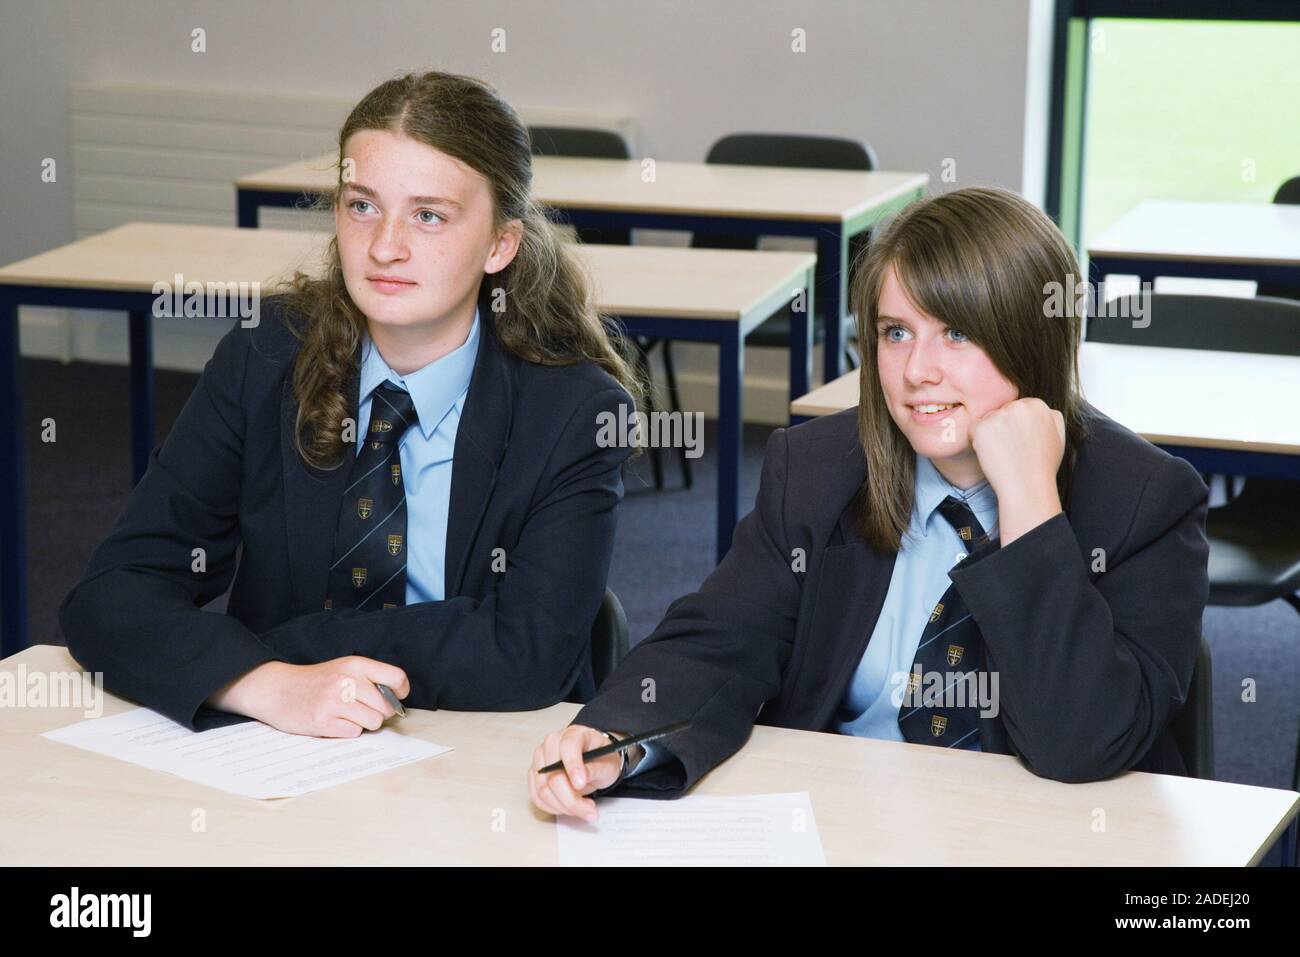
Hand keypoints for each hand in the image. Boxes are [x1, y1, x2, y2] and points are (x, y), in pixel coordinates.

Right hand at [209, 656, 409, 736]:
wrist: (277, 689)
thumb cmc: (316, 681)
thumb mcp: (344, 668)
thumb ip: (370, 680)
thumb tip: (397, 702)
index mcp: (355, 664)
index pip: (396, 677)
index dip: (400, 691)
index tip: (395, 697)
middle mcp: (347, 680)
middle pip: (386, 707)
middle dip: (378, 713)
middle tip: (360, 710)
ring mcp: (334, 702)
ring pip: (373, 722)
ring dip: (363, 723)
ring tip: (346, 715)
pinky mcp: (323, 722)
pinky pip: (354, 733)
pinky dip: (347, 731)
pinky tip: (333, 722)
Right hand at [528, 724, 624, 822]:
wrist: (595, 762)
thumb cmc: (601, 759)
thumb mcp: (607, 764)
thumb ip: (594, 770)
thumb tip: (580, 779)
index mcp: (574, 734)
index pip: (568, 746)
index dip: (573, 766)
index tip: (581, 785)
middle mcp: (552, 742)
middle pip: (553, 774)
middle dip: (571, 798)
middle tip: (590, 810)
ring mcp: (540, 758)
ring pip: (543, 789)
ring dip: (564, 806)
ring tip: (583, 809)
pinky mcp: (535, 774)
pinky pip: (537, 796)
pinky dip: (553, 808)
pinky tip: (569, 808)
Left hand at [968, 397, 1064, 501]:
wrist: (1027, 487)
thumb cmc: (1042, 467)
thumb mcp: (1058, 436)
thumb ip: (1051, 418)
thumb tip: (1042, 409)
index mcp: (1038, 406)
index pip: (1018, 407)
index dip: (1016, 426)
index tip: (1020, 442)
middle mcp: (1019, 406)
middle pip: (1001, 411)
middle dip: (1002, 428)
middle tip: (1011, 449)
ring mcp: (999, 416)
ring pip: (987, 419)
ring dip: (990, 434)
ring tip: (1003, 453)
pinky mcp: (982, 427)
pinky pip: (973, 429)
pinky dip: (977, 441)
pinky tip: (991, 454)